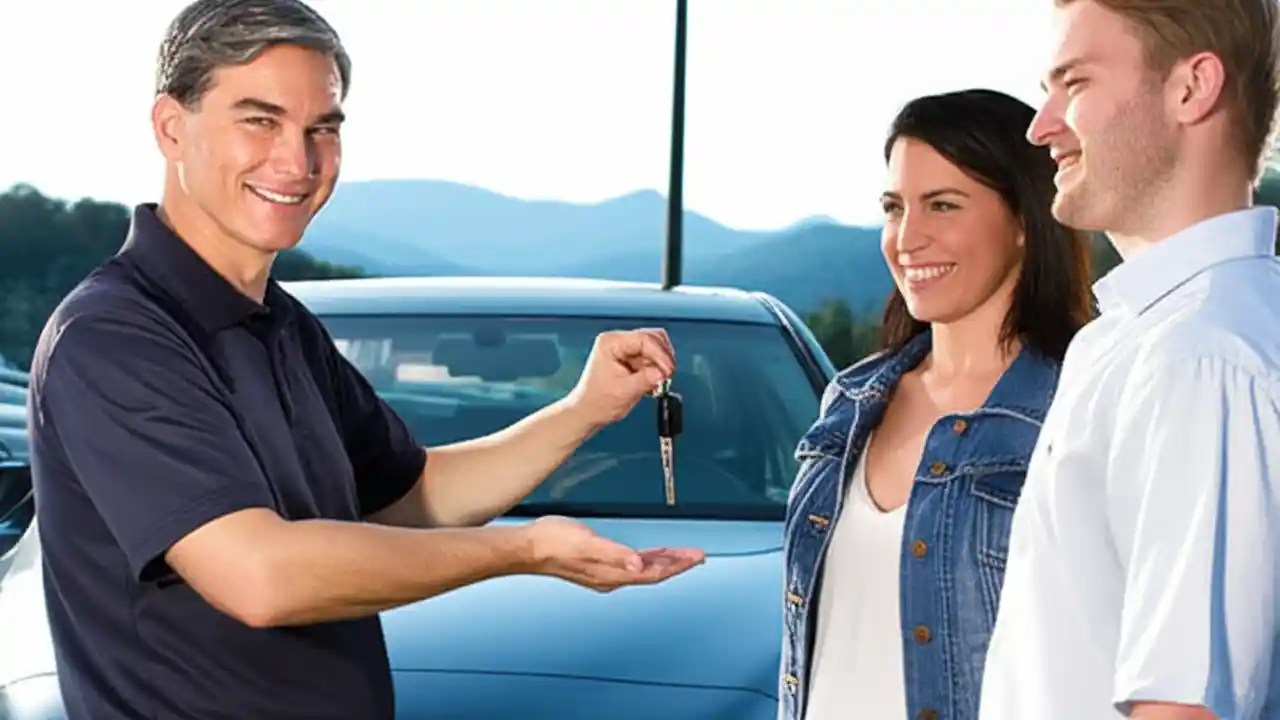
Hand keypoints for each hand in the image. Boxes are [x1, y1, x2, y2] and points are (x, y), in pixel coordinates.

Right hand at [522, 516, 704, 592]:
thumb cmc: (554, 544)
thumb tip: (639, 565)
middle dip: (676, 564)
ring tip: (681, 556)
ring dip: (663, 562)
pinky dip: (646, 558)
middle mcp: (611, 576)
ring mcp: (604, 572)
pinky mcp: (597, 563)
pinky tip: (647, 554)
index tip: (696, 558)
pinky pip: (631, 563)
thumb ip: (615, 554)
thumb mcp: (588, 544)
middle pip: (652, 573)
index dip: (677, 566)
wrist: (529, 547)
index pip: (654, 574)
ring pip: (642, 569)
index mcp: (612, 574)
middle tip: (697, 556)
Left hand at [566, 329, 674, 427]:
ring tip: (660, 381)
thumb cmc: (596, 401)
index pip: (644, 339)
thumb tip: (663, 372)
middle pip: (652, 338)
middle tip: (668, 374)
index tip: (668, 370)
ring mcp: (625, 351)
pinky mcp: (631, 361)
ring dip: (660, 364)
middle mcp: (618, 342)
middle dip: (663, 357)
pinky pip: (652, 360)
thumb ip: (646, 379)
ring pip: (655, 349)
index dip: (660, 354)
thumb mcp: (624, 391)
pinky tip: (654, 383)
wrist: (588, 412)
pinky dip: (657, 370)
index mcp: (611, 343)